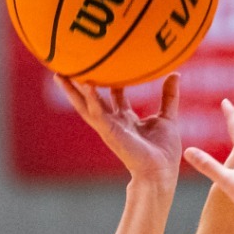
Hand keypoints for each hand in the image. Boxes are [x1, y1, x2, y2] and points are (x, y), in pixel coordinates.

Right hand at [59, 74, 182, 186]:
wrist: (161, 171)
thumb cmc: (164, 151)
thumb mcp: (168, 117)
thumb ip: (169, 96)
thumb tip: (175, 73)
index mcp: (126, 118)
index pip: (113, 94)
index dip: (109, 79)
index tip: (106, 63)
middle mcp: (113, 121)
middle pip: (91, 98)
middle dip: (78, 84)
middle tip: (68, 66)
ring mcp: (108, 127)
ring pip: (85, 105)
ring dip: (72, 91)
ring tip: (59, 74)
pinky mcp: (109, 132)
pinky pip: (97, 113)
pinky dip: (92, 99)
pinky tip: (86, 85)